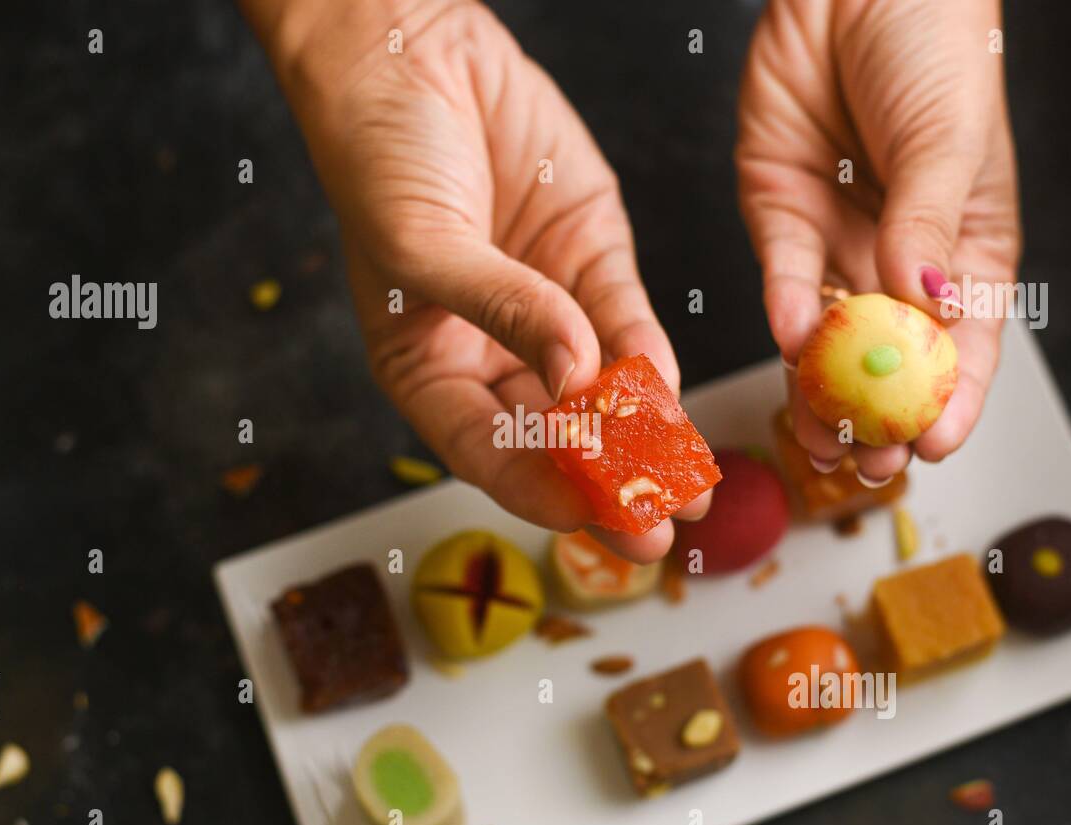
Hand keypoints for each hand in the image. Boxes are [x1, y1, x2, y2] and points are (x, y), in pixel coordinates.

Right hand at [244, 0, 704, 561]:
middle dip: (609, 485)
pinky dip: (649, 359)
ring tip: (689, 482)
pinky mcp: (592, 260)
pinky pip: (627, 323)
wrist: (412, 49)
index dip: (542, 492)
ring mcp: (547, 309)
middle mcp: (491, 353)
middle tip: (659, 528)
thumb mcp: (424, 246)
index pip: (489, 453)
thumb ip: (504, 312)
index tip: (593, 519)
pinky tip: (669, 392)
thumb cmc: (381, 156)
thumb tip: (576, 378)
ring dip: (647, 438)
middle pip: (556, 438)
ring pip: (604, 391)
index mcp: (429, 370)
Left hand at [736, 0, 1020, 480]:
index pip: (964, 344)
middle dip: (876, 416)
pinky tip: (791, 338)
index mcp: (962, 251)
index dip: (952, 401)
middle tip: (866, 461)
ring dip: (819, 389)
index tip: (934, 446)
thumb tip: (920, 304)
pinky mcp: (779, 219)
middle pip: (888, 360)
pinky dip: (784, 310)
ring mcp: (836, 243)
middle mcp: (896, 260)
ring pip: (827, 339)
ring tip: (816, 433)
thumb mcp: (948, 141)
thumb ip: (928, 225)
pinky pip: (781, 279)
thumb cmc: (932, 52)